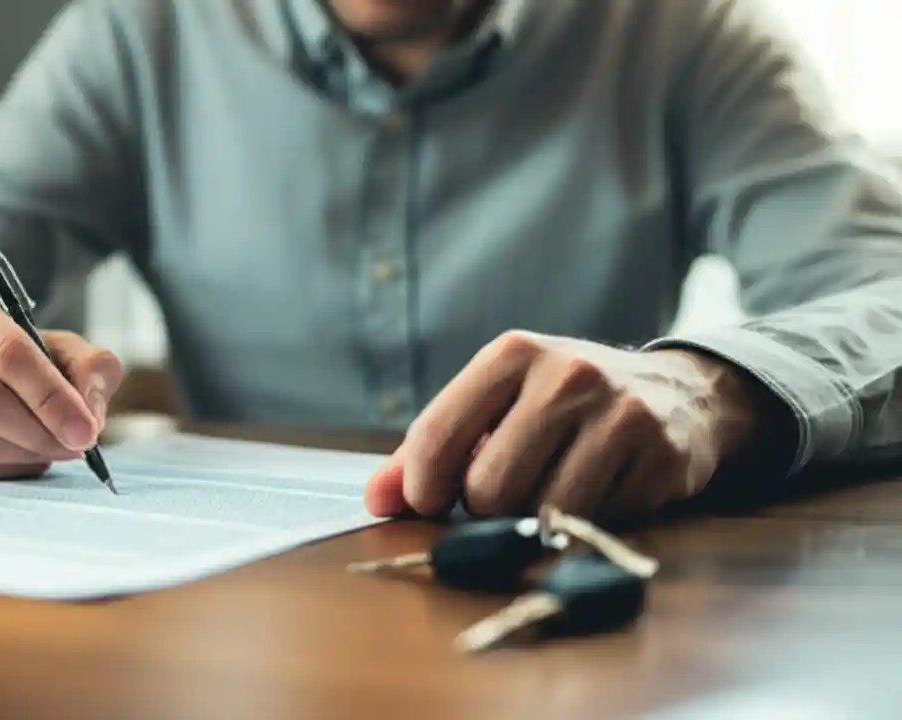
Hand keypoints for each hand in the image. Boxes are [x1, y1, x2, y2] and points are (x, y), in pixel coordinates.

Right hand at [0, 289, 122, 477]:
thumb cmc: (16, 359)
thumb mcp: (61, 347)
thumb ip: (90, 368)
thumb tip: (89, 413)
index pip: (8, 353)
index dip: (52, 397)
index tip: (85, 430)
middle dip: (41, 432)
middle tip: (74, 447)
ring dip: (25, 454)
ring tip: (52, 450)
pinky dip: (2, 469)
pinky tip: (20, 457)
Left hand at [364, 331, 761, 519]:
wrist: (679, 392)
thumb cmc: (561, 406)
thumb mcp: (496, 405)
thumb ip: (430, 449)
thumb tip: (377, 500)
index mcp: (513, 353)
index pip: (437, 435)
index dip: (419, 488)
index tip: (426, 504)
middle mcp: (568, 374)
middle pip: (488, 488)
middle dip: (484, 509)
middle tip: (501, 498)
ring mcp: (619, 414)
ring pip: (540, 514)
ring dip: (533, 523)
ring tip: (546, 495)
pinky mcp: (660, 456)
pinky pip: (594, 524)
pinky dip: (583, 524)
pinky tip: (597, 493)